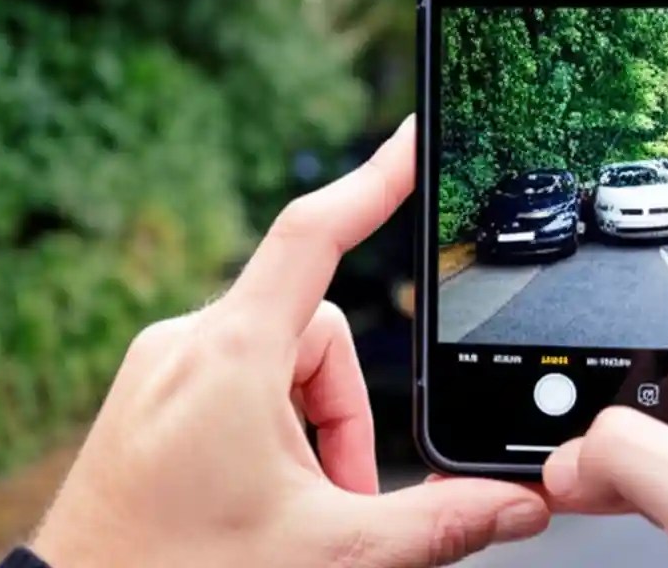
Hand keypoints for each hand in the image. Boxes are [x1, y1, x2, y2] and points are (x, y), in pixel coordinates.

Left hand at [31, 118, 549, 566]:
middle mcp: (189, 344)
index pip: (315, 234)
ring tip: (297, 513)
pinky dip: (272, 430)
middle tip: (339, 500)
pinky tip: (260, 498)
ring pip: (281, 363)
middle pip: (317, 334)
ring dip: (312, 430)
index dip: (374, 180)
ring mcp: (164, 369)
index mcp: (232, 356)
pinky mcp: (150, 396)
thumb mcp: (331, 550)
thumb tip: (517, 504)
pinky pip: (238, 380)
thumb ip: (438, 522)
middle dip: (346, 416)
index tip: (411, 141)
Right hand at [542, 134, 667, 566]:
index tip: (658, 127)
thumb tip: (568, 450)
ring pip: (666, 360)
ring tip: (562, 396)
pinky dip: (619, 438)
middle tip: (562, 286)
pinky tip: (583, 468)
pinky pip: (664, 422)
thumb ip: (638, 462)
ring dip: (614, 378)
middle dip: (624, 286)